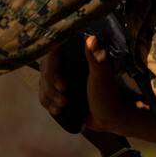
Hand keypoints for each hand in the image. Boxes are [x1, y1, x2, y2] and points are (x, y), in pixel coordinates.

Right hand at [39, 35, 155, 141]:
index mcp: (76, 57)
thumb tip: (91, 38)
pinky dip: (48, 104)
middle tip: (65, 101)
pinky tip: (57, 110)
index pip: (52, 57)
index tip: (63, 86)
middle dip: (51, 89)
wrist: (112, 117)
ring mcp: (62, 79)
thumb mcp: (101, 76)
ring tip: (63, 106)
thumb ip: (96, 59)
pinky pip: (45, 95)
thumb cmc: (110, 95)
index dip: (52, 72)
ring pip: (43, 85)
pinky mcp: (60, 93)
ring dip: (50, 98)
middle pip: (45, 73)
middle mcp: (67, 65)